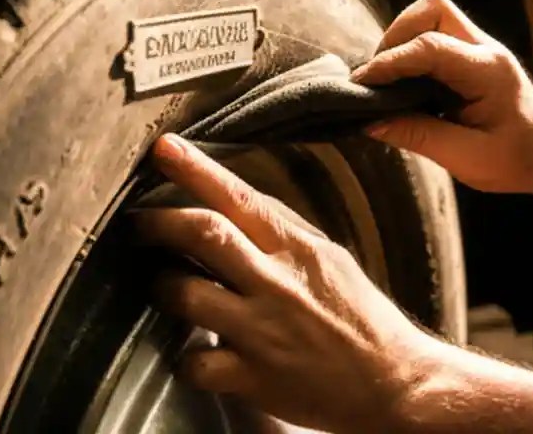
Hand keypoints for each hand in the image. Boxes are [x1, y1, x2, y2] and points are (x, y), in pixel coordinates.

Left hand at [134, 134, 448, 433]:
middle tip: (137, 224)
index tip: (164, 149)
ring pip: (184, 294)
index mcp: (297, 249)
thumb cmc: (359, 317)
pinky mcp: (254, 379)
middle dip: (157, 223)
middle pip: (203, 234)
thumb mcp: (328, 258)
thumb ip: (281, 231)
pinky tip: (192, 353)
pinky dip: (183, 357)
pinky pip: (194, 362)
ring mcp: (262, 332)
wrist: (395, 384)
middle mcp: (278, 284)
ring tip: (164, 288)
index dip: (196, 169)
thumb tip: (232, 200)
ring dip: (163, 288)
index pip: (240, 197)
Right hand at [351, 0, 532, 193]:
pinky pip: (433, 30)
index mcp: (488, 72)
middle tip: (379, 77)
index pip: (430, 48)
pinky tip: (402, 79)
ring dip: (402, 38)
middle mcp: (485, 49)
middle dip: (396, 37)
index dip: (390, 62)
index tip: (362, 83)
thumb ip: (419, 136)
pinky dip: (410, 47)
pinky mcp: (470, 52)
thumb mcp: (467, 159)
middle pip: (432, 10)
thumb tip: (371, 122)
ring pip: (431, 13)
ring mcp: (480, 46)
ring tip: (388, 77)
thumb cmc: (515, 159)